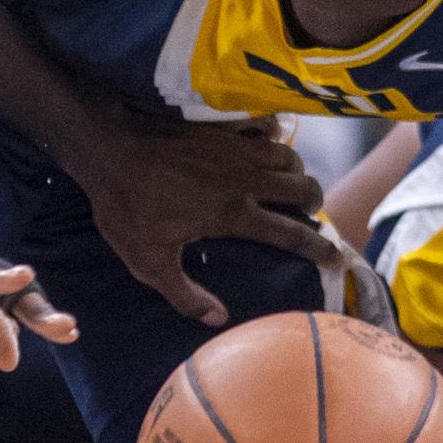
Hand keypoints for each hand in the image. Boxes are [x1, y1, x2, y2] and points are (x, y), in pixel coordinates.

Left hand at [67, 112, 334, 324]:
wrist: (106, 145)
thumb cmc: (125, 205)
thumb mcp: (148, 261)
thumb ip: (184, 295)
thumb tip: (218, 320)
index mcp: (232, 213)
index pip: (290, 234)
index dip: (319, 248)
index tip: (337, 259)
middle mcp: (243, 177)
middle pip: (302, 187)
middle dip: (314, 201)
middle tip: (310, 211)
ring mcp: (234, 145)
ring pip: (287, 154)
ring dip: (296, 169)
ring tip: (290, 180)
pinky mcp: (220, 122)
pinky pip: (263, 123)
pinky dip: (272, 133)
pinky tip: (265, 140)